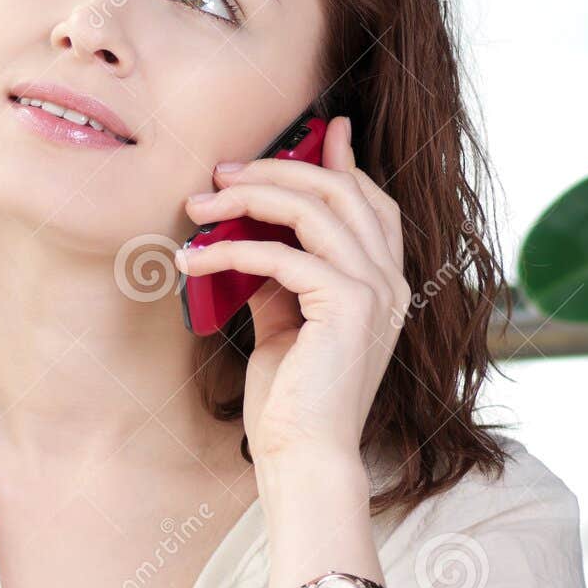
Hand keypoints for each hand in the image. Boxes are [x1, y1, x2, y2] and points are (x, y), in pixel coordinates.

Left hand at [178, 117, 411, 462]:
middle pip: (342, 190)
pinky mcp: (348, 308)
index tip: (312, 130)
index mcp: (383, 283)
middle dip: (277, 169)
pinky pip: (284, 255)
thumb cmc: (291, 401)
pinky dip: (235, 248)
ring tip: (199, 205)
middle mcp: (390, 280)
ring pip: (316, 209)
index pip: (370, 200)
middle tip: (221, 172)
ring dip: (249, 197)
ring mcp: (376, 291)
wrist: (303, 457)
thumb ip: (280, 279)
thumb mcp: (284, 324)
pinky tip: (197, 258)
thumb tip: (248, 239)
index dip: (342, 161)